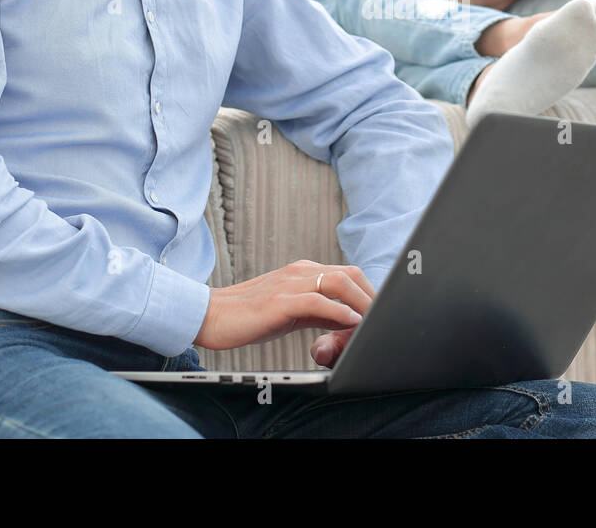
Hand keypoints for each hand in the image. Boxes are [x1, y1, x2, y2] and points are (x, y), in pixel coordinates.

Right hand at [194, 260, 374, 351]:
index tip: (381, 312)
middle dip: (371, 296)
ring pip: (338, 282)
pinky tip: (351, 322)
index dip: (368, 292)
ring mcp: (289, 284)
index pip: (347, 274)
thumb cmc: (250, 316)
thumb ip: (320, 312)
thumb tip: (348, 319)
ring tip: (374, 320)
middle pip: (349, 274)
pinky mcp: (279, 300)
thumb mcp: (292, 311)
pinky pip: (317, 301)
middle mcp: (299, 272)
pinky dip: (339, 311)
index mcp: (303, 272)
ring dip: (361, 302)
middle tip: (384, 318)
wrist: (211, 316)